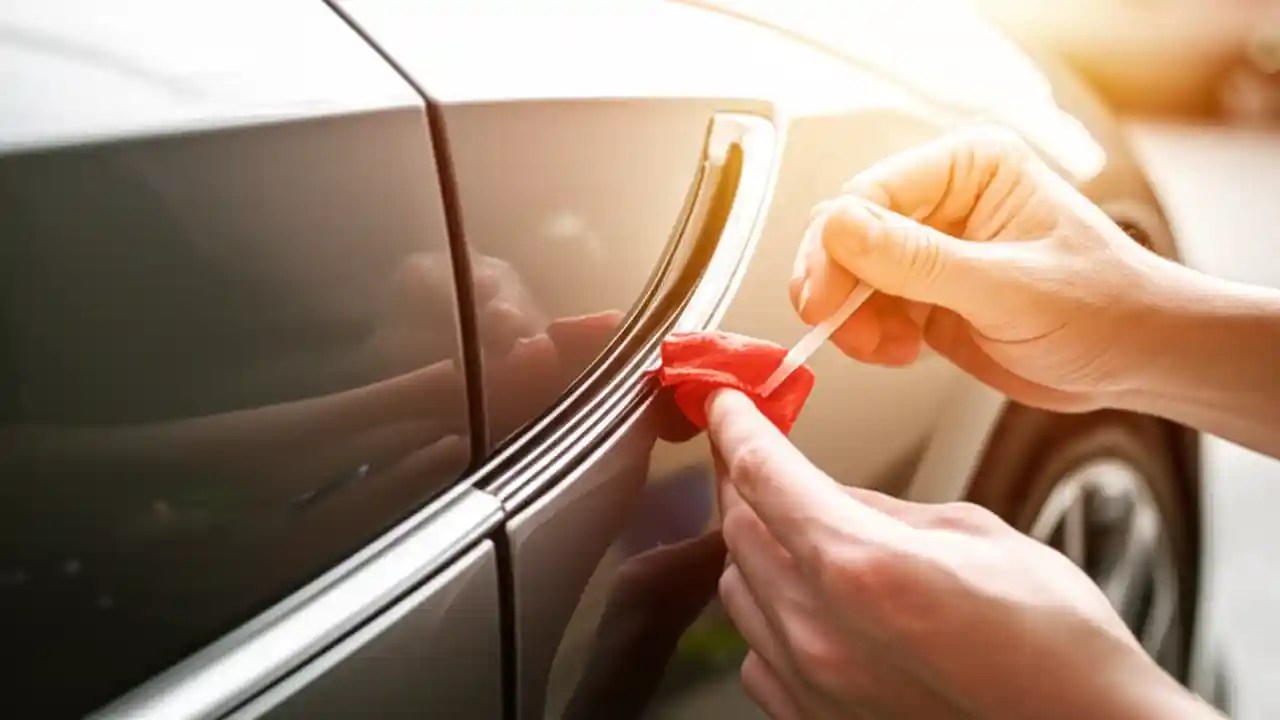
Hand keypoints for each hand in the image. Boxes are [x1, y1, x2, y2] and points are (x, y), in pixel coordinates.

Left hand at [707, 389, 1216, 719]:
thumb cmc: (1059, 650)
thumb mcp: (980, 538)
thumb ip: (888, 511)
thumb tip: (836, 494)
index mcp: (862, 565)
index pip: (764, 474)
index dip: (736, 426)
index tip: (726, 403)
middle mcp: (820, 630)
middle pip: (739, 529)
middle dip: (748, 483)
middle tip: (765, 459)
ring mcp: (812, 683)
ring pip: (739, 589)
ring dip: (756, 549)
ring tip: (799, 532)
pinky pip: (758, 653)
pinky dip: (771, 616)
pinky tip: (812, 606)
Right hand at [791, 127, 1174, 411]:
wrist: (1136, 361)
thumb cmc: (1105, 307)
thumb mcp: (1008, 287)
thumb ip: (920, 262)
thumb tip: (842, 230)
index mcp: (971, 167)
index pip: (871, 192)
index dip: (835, 244)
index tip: (822, 295)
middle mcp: (944, 201)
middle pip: (847, 232)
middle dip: (836, 285)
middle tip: (836, 327)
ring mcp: (930, 250)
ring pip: (848, 275)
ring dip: (851, 318)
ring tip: (887, 347)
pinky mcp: (922, 295)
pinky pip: (865, 309)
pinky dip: (867, 337)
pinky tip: (901, 351)